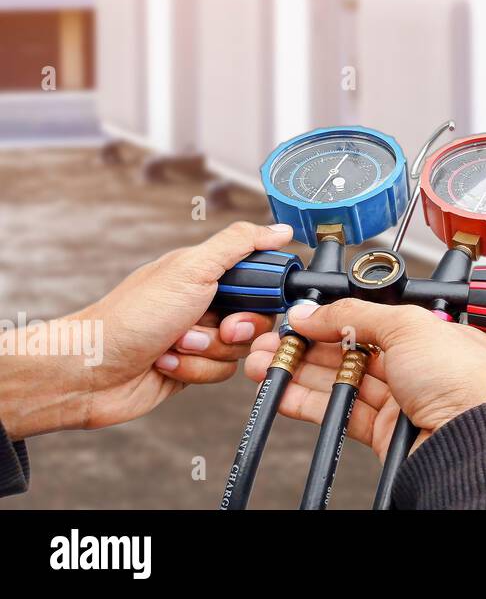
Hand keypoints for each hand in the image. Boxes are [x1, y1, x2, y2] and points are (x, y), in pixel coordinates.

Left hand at [0, 222, 288, 440]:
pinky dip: (195, 369)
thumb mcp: (191, 269)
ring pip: (240, 348)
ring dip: (208, 350)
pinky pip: (221, 372)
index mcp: (206, 272)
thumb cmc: (132, 316)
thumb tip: (279, 230)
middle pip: (257, 317)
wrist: (91, 370)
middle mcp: (205, 301)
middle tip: (215, 327)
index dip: (264, 294)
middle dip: (235, 328)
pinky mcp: (192, 366)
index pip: (261, 277)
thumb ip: (240, 245)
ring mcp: (198, 335)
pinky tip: (166, 362)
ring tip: (175, 344)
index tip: (249, 301)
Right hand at [243, 299, 485, 457]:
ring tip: (263, 363)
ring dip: (300, 372)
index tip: (299, 317)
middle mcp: (417, 366)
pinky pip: (340, 412)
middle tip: (272, 340)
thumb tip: (316, 311)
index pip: (372, 320)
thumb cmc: (464, 380)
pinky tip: (283, 391)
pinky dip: (308, 402)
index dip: (334, 318)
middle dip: (308, 345)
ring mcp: (401, 401)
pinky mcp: (385, 433)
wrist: (473, 440)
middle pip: (351, 351)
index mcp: (430, 334)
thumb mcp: (408, 326)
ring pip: (341, 382)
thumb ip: (357, 315)